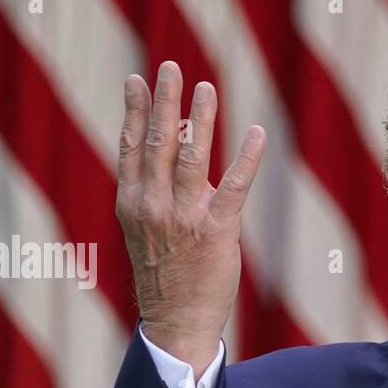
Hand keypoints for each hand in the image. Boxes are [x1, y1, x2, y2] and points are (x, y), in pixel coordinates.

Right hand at [116, 61, 264, 371]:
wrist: (177, 320)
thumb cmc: (165, 273)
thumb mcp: (145, 229)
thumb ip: (155, 192)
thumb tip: (180, 153)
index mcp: (132, 202)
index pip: (130, 146)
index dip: (134, 110)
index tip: (137, 79)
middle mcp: (153, 205)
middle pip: (157, 141)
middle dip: (165, 101)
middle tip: (171, 68)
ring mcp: (184, 216)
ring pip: (190, 156)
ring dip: (200, 118)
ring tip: (207, 88)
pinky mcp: (216, 230)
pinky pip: (234, 185)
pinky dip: (247, 156)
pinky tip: (257, 132)